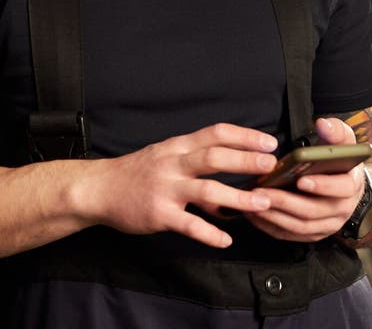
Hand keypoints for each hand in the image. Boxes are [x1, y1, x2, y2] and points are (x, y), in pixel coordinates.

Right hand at [82, 123, 278, 247]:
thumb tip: (231, 171)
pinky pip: (189, 224)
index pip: (215, 133)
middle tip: (272, 166)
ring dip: (238, 197)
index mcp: (178, 146)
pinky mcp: (158, 214)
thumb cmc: (138, 172)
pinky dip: (210, 233)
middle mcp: (173, 164)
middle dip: (245, 160)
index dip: (243, 136)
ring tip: (262, 203)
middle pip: (214, 157)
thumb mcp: (166, 157)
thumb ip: (196, 162)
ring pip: (207, 191)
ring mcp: (166, 189)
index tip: (268, 142)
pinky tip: (226, 240)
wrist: (99, 188)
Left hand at [246, 118, 365, 241]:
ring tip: (253, 202)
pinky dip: (271, 226)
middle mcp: (341, 209)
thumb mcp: (342, 140)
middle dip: (285, 202)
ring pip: (300, 226)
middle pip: (313, 211)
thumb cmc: (339, 160)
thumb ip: (334, 131)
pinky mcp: (312, 233)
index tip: (300, 179)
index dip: (322, 185)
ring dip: (275, 216)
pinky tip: (254, 214)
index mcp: (351, 185)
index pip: (341, 188)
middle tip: (262, 192)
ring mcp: (327, 225)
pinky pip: (290, 235)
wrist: (346, 184)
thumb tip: (322, 124)